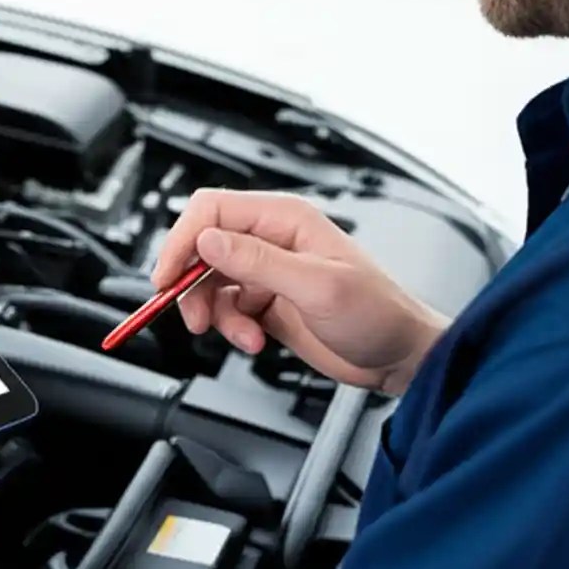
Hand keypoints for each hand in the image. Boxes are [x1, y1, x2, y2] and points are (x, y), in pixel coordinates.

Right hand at [153, 189, 449, 394]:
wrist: (400, 357)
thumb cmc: (378, 314)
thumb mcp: (316, 286)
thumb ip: (258, 262)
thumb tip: (209, 240)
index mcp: (284, 218)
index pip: (212, 210)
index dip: (182, 240)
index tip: (168, 277)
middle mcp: (271, 239)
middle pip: (202, 247)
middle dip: (192, 285)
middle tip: (196, 317)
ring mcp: (268, 272)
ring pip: (209, 282)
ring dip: (215, 313)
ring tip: (242, 336)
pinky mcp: (267, 303)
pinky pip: (227, 309)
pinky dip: (231, 328)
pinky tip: (255, 341)